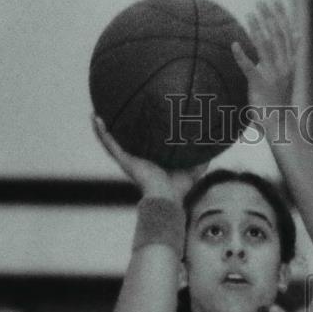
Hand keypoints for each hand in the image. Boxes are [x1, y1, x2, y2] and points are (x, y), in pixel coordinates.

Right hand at [92, 114, 207, 200]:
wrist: (167, 199)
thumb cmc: (179, 189)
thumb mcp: (194, 167)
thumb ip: (203, 155)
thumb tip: (218, 142)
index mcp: (152, 161)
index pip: (145, 145)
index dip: (141, 134)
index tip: (139, 119)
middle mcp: (137, 159)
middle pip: (126, 141)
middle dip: (119, 129)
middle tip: (113, 112)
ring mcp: (128, 160)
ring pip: (112, 142)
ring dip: (102, 128)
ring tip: (95, 113)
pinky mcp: (124, 161)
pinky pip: (109, 144)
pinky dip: (100, 132)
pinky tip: (94, 118)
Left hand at [231, 0, 298, 114]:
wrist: (280, 123)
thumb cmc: (281, 97)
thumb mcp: (290, 72)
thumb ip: (292, 52)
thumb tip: (297, 33)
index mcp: (291, 63)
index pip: (287, 33)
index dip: (281, 15)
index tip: (275, 0)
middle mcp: (284, 67)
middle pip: (277, 36)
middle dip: (268, 16)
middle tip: (260, 2)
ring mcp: (273, 76)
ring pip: (265, 47)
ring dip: (257, 29)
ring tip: (249, 14)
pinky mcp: (260, 85)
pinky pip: (249, 67)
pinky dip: (241, 55)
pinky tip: (234, 44)